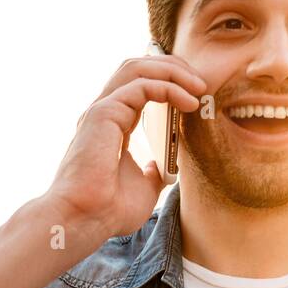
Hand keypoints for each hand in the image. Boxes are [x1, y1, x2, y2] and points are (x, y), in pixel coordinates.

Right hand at [45, 55, 206, 239]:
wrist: (85, 220)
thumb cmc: (108, 209)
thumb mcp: (144, 186)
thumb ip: (153, 171)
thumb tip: (163, 166)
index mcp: (113, 124)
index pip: (140, 85)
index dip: (169, 81)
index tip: (197, 93)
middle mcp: (105, 111)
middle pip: (138, 67)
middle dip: (173, 67)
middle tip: (202, 83)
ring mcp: (102, 110)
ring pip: (138, 68)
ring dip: (173, 71)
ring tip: (200, 86)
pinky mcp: (103, 113)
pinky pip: (141, 86)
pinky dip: (169, 88)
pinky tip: (190, 102)